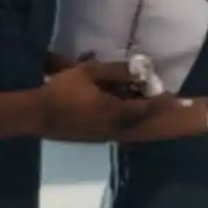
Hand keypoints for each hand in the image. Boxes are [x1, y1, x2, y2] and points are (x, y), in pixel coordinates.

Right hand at [39, 60, 153, 140]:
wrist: (37, 115)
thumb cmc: (63, 91)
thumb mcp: (88, 73)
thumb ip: (114, 70)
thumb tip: (137, 69)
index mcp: (115, 112)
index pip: (144, 109)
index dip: (158, 103)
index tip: (169, 96)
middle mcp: (112, 127)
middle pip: (136, 119)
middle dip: (145, 107)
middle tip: (151, 95)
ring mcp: (101, 135)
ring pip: (124, 124)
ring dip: (131, 112)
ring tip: (132, 98)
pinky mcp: (90, 138)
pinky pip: (112, 127)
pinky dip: (118, 117)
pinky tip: (112, 107)